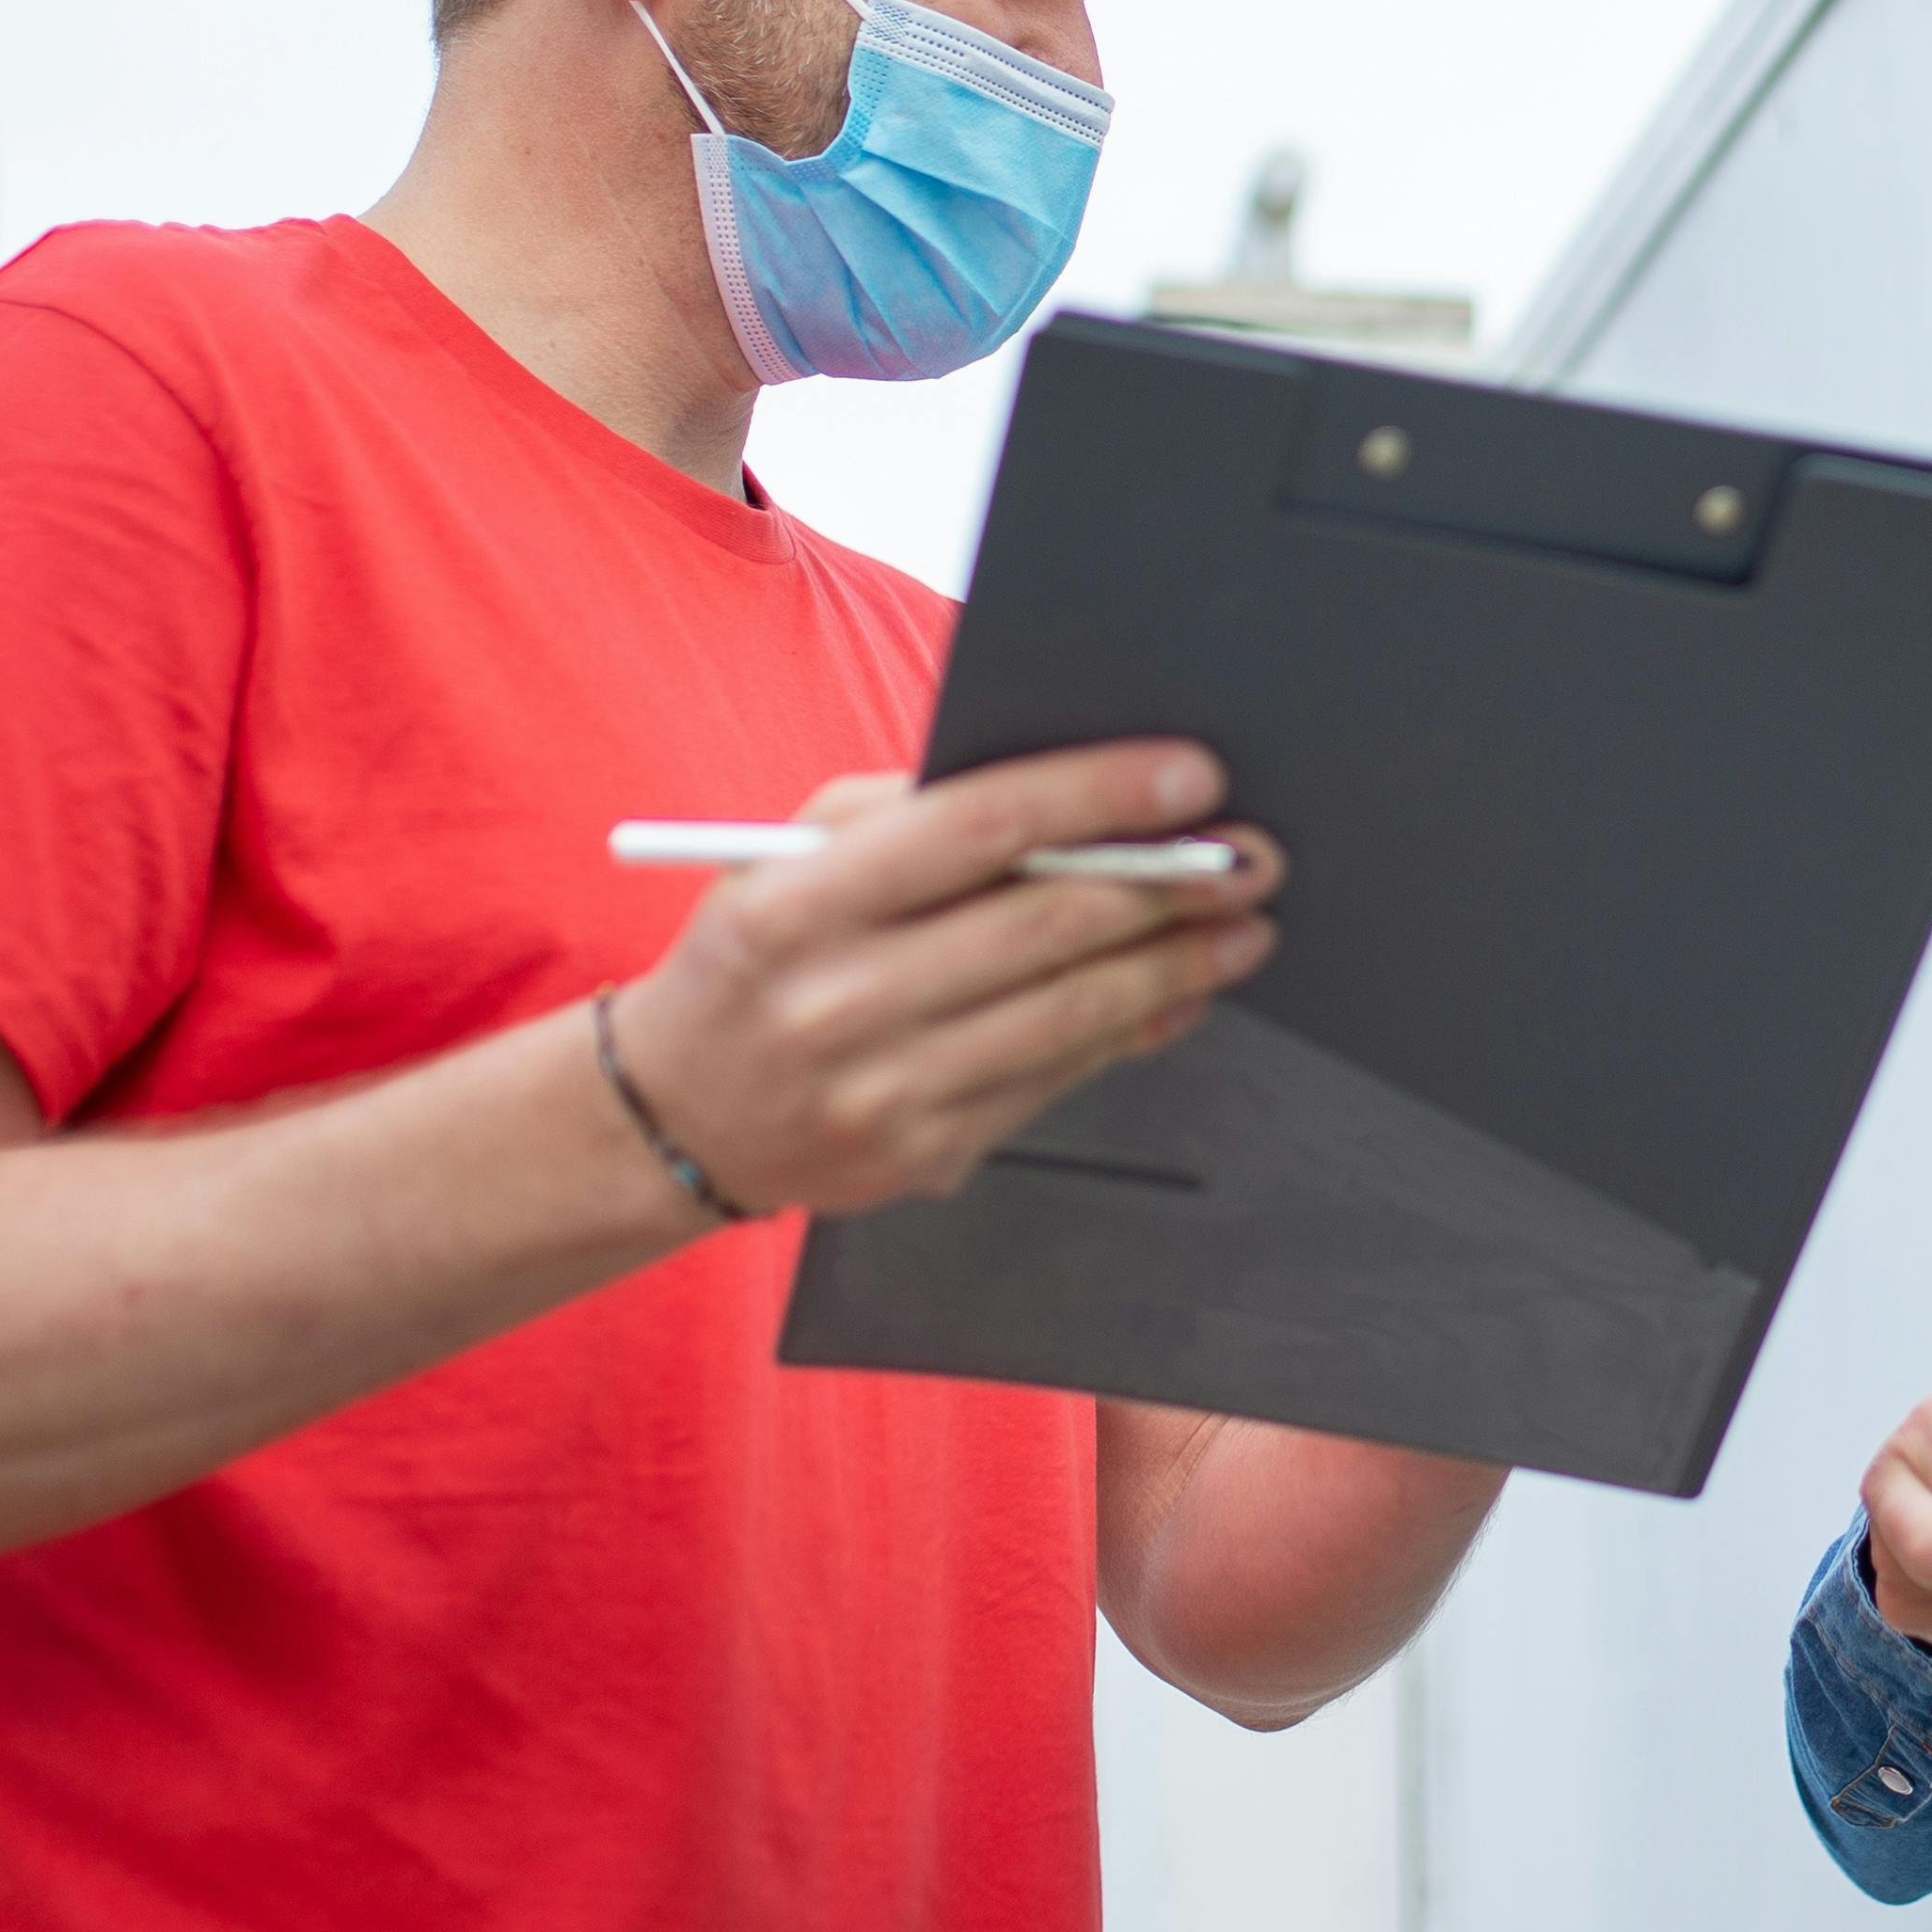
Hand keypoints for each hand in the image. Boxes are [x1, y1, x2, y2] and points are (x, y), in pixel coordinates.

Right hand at [605, 744, 1281, 1217]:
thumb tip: (1070, 800)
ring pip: (1069, 1013)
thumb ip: (906, 812)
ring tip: (1244, 926)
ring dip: (1177, 966)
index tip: (1192, 776)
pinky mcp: (925, 1155)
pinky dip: (1133, 1031)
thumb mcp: (789, 855)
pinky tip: (1181, 995)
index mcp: (796, 903)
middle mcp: (836, 1001)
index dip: (1097, 796)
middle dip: (1169, 885)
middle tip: (1251, 856)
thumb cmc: (760, 951)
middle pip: (1044, 926)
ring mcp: (882, 1090)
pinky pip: (1058, 1081)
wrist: (680, 1111)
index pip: (976, 828)